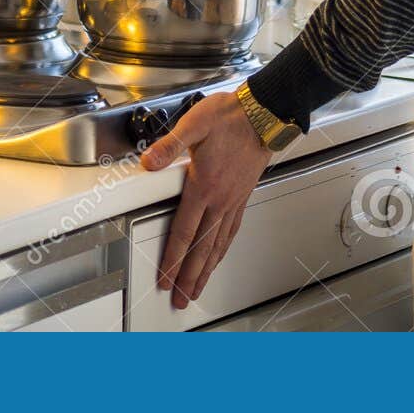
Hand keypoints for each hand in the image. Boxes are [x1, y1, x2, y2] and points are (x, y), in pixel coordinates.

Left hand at [139, 92, 270, 308]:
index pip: (184, 232)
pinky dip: (223, 249)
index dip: (173, 259)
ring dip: (206, 270)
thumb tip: (149, 161)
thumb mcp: (195, 123)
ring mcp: (234, 200)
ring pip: (218, 244)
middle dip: (189, 277)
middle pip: (201, 248)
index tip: (166, 278)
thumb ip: (170, 145)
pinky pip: (232, 230)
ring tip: (198, 288)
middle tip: (181, 299)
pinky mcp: (243, 195)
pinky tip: (219, 255)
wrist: (264, 113)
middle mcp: (220, 199)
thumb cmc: (230, 116)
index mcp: (204, 186)